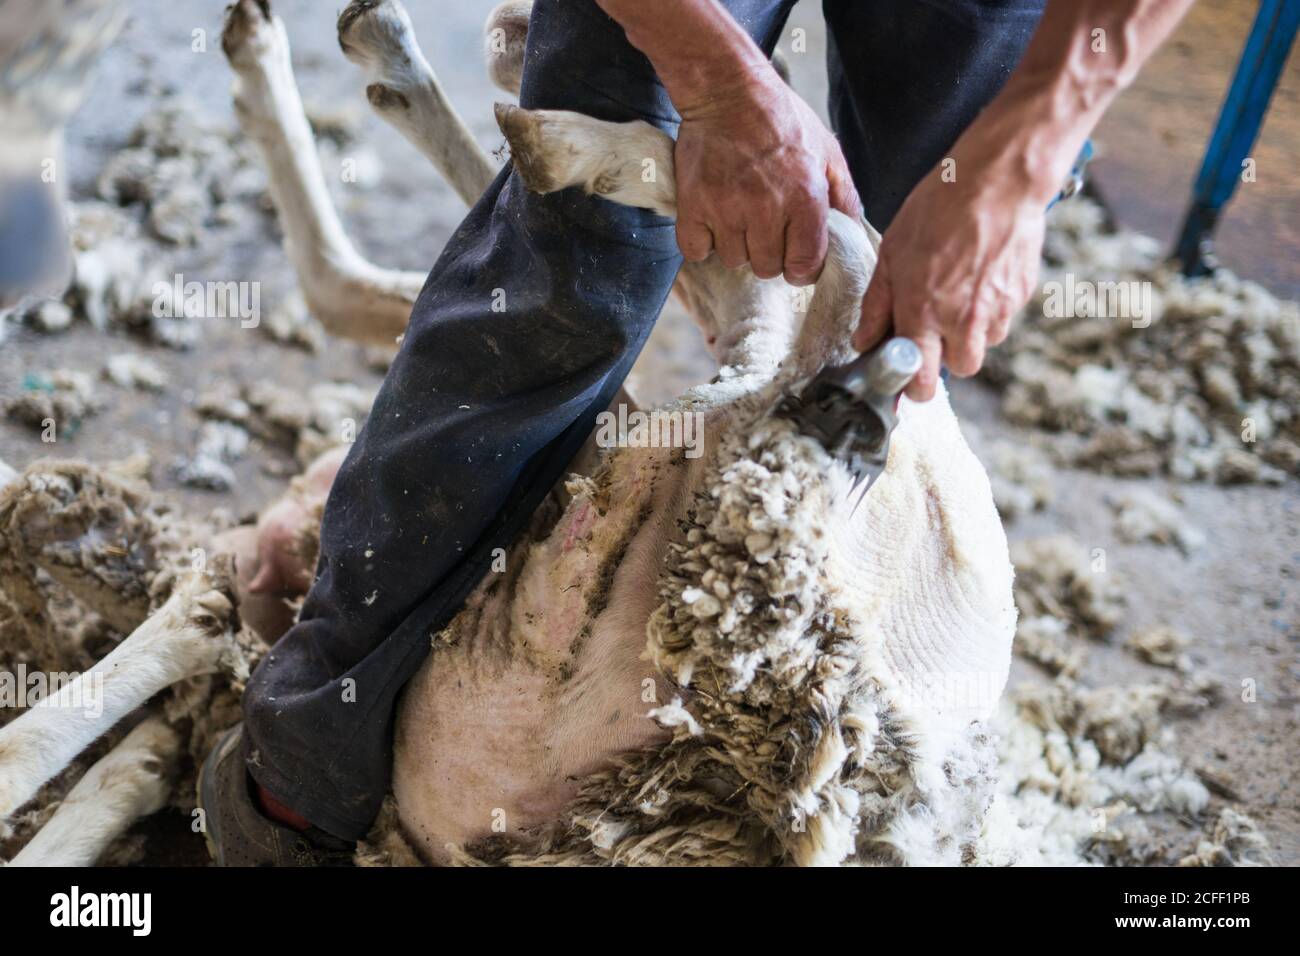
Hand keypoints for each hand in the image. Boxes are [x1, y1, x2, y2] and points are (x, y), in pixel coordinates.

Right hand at [673, 71, 860, 283]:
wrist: (727, 89)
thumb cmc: (780, 117)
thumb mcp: (826, 150)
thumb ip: (843, 195)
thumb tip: (852, 231)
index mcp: (805, 198)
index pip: (804, 266)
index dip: (801, 266)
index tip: (794, 257)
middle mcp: (766, 209)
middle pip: (767, 268)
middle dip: (769, 253)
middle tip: (765, 227)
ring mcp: (726, 210)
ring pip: (734, 260)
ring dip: (738, 245)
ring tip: (739, 215)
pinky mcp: (693, 206)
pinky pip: (698, 250)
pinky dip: (704, 242)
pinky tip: (713, 220)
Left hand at [854, 144, 1046, 401]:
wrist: (997, 180)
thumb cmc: (938, 209)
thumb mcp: (891, 254)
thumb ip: (877, 305)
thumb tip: (864, 341)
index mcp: (925, 313)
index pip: (921, 382)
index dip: (913, 386)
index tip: (907, 375)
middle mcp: (963, 320)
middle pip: (960, 370)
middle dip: (945, 358)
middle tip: (933, 328)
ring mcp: (997, 309)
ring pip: (984, 345)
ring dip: (969, 332)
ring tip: (957, 293)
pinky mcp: (1021, 295)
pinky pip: (1003, 318)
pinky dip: (991, 309)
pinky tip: (979, 276)